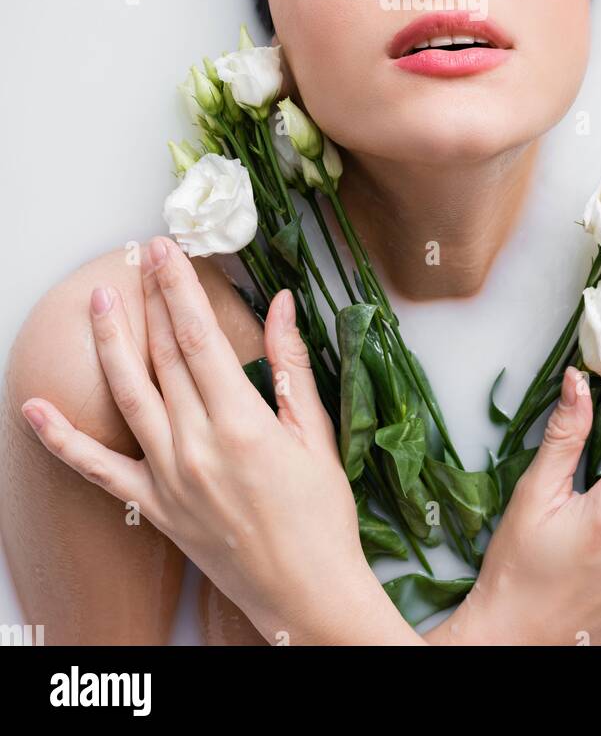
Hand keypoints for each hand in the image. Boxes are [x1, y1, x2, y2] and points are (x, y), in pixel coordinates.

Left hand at [20, 235, 417, 645]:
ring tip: (99, 300)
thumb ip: (292, 364)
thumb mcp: (315, 434)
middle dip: (150, 298)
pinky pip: (97, 470)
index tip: (166, 250)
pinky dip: (61, 440)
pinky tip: (34, 409)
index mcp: (242, 423)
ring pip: (128, 395)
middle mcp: (196, 446)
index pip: (198, 337)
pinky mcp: (153, 507)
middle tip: (138, 255)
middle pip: (162, 356)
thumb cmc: (321, 516)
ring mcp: (168, 478)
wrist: (304, 594)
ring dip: (110, 343)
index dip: (178, 288)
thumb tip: (281, 302)